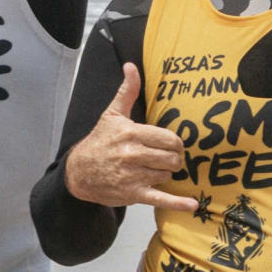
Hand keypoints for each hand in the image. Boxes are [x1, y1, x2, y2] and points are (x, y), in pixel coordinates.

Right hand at [63, 65, 197, 213]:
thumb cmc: (99, 142)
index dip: (175, 143)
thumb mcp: (112, 115)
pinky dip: (177, 203)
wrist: (79, 172)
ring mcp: (132, 175)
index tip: (170, 145)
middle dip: (174, 159)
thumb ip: (127, 91)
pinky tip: (192, 205)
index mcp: (131, 133)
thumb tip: (131, 66)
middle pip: (171, 157)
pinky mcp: (132, 194)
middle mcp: (132, 154)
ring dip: (166, 173)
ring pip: (166, 174)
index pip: (169, 138)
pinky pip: (159, 198)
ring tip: (156, 170)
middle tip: (168, 159)